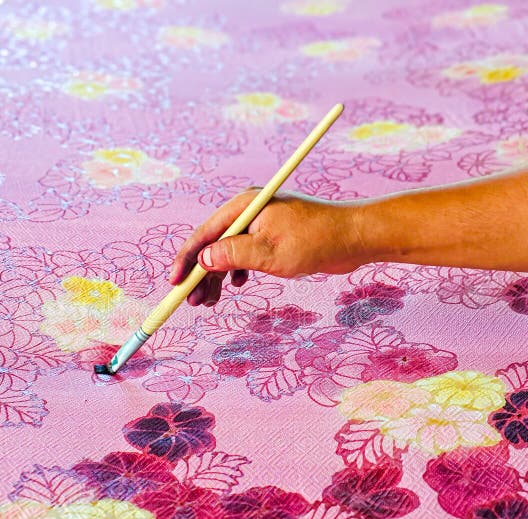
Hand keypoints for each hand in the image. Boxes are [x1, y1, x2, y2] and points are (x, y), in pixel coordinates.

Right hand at [169, 189, 364, 305]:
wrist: (353, 237)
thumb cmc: (315, 240)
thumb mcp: (269, 252)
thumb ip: (232, 255)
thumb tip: (203, 260)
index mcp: (244, 207)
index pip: (204, 234)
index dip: (186, 259)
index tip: (174, 283)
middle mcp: (249, 212)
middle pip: (213, 245)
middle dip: (200, 274)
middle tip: (193, 302)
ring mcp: (260, 224)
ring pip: (228, 252)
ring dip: (217, 277)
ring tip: (210, 302)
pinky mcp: (272, 237)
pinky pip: (244, 255)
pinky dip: (237, 272)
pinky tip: (238, 286)